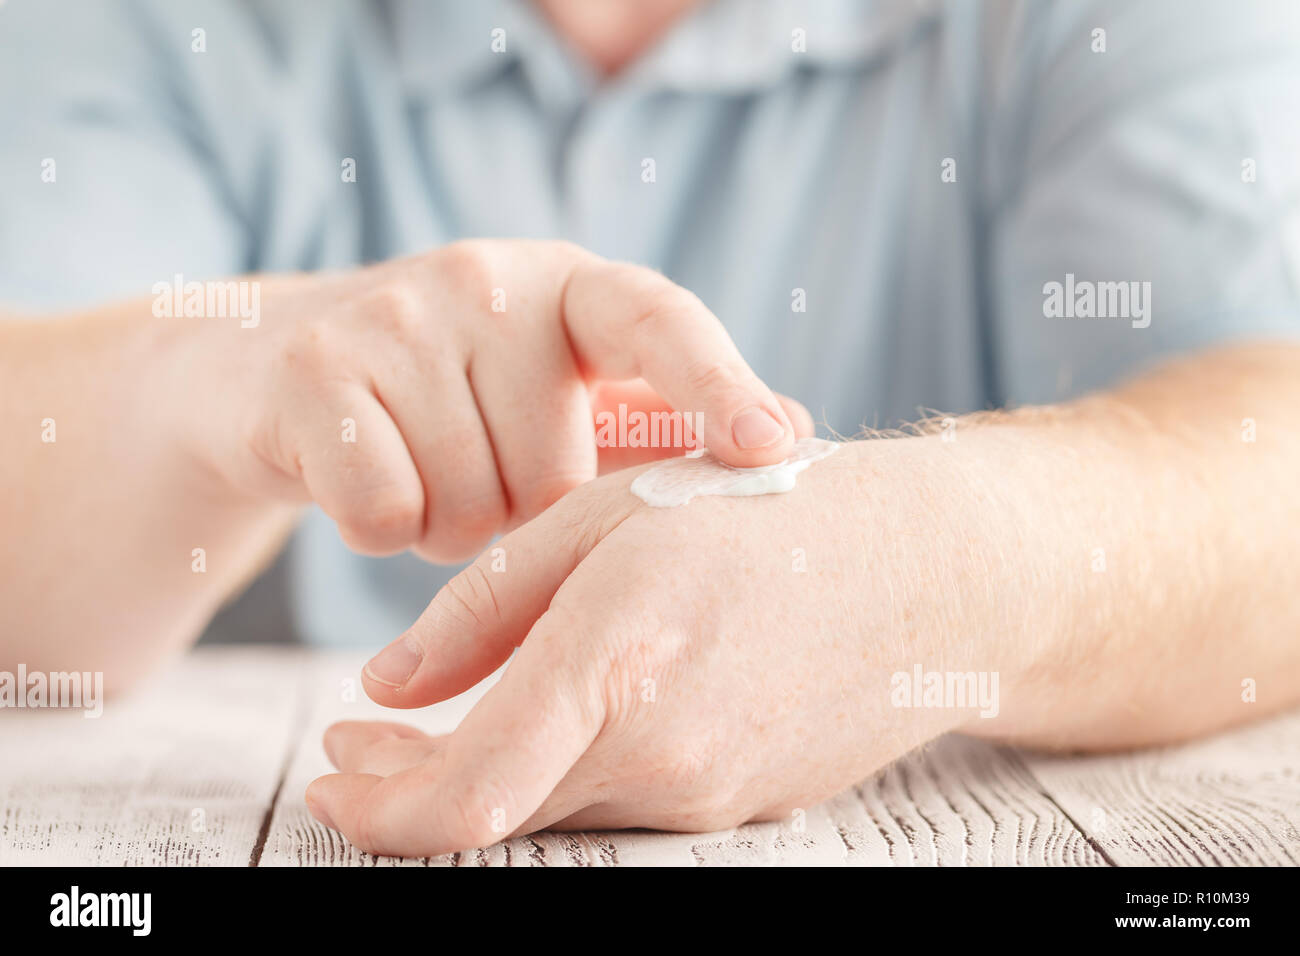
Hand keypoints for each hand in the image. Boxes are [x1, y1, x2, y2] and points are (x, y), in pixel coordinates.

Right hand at [166, 240, 807, 561]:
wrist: (270, 371)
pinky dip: (379, 530)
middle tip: (475, 469)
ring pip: (471, 509)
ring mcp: (395, 316)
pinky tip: (361, 481)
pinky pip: (387, 514)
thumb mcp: (552, 389)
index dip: (720, 385)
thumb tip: (798, 434)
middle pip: (555, 479)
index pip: (660, 322)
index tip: (772, 448)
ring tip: (418, 468)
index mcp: (568, 284)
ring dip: (448, 525)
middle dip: (520, 515)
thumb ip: (655, 415)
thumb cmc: (448, 397)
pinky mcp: (313, 370)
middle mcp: (487, 278)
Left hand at [305, 436, 1037, 855]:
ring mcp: (707, 798)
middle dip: (410, 793)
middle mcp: (662, 757)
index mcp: (618, 665)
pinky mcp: (738, 807)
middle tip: (361, 745)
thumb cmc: (766, 512)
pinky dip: (565, 774)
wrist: (933, 573)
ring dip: (488, 779)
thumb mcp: (610, 517)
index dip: (378, 809)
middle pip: (498, 819)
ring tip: (450, 719)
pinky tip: (565, 715)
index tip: (330, 776)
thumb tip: (383, 687)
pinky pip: (623, 802)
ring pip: (558, 811)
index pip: (465, 799)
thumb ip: (485, 607)